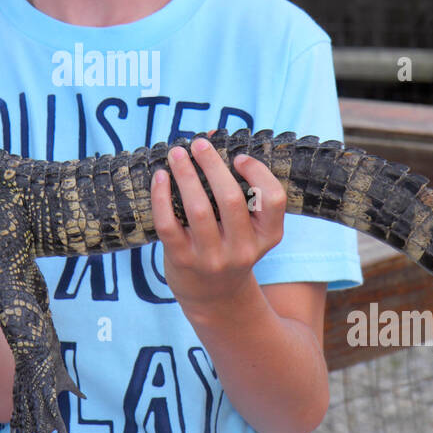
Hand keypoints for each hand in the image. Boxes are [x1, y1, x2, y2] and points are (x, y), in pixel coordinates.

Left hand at [151, 136, 286, 317]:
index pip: (273, 199)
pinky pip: (169, 224)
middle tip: (198, 144)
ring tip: (177, 154)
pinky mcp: (183, 260)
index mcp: (268, 236)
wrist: (213, 296)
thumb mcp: (247, 226)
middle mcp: (243, 249)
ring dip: (186, 175)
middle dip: (213, 165)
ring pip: (199, 209)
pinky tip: (160, 178)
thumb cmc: (230, 245)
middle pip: (231, 199)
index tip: (238, 157)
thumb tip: (211, 137)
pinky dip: (161, 197)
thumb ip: (238, 187)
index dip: (257, 173)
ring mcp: (212, 257)